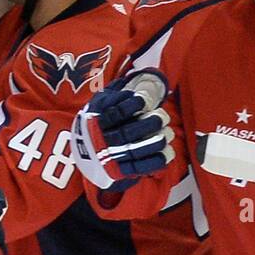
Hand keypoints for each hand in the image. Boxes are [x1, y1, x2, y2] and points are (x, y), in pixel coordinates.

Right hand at [71, 68, 174, 196]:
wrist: (87, 147)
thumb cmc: (102, 117)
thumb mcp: (103, 100)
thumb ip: (119, 93)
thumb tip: (142, 85)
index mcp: (98, 120)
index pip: (117, 113)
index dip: (134, 106)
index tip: (145, 101)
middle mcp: (103, 140)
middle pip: (128, 133)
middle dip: (151, 123)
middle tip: (162, 116)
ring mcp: (112, 157)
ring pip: (136, 151)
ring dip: (157, 140)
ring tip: (167, 131)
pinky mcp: (121, 170)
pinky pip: (140, 168)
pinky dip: (157, 160)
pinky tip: (167, 150)